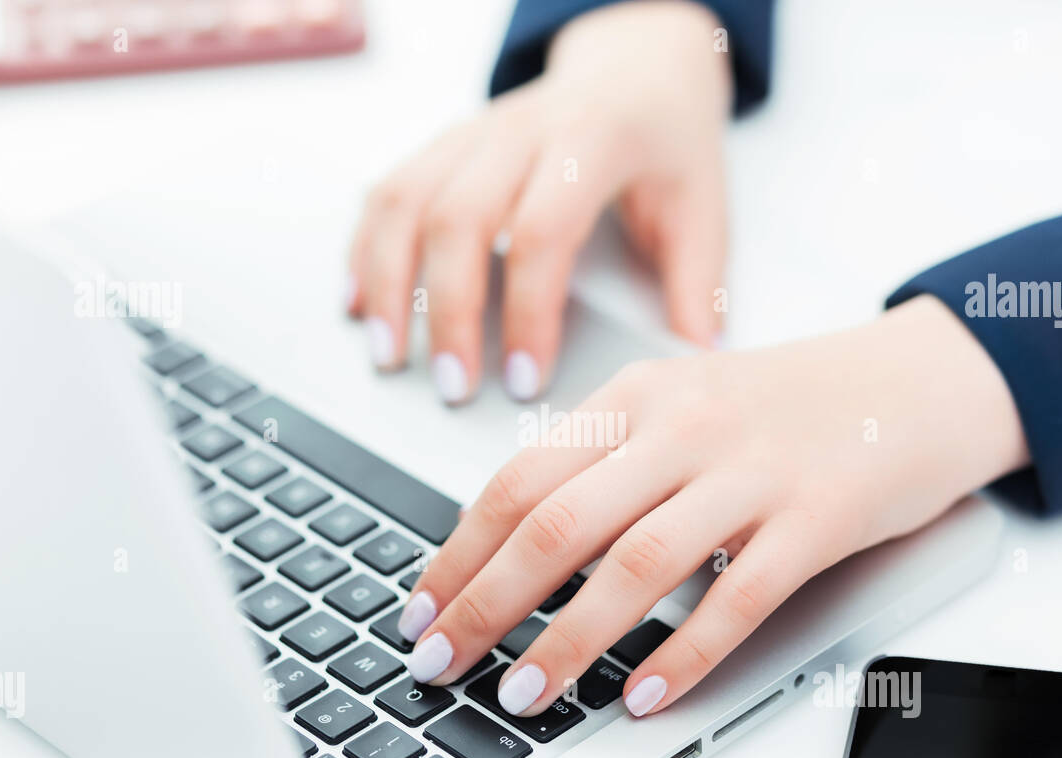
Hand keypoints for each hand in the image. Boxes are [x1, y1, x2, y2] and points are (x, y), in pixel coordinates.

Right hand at [347, 1, 732, 402]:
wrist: (637, 66)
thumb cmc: (667, 140)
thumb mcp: (703, 203)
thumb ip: (696, 282)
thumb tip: (696, 359)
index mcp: (593, 141)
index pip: (543, 231)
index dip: (528, 312)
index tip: (525, 379)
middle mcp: (523, 129)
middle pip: (458, 217)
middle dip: (447, 311)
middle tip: (453, 386)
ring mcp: (476, 133)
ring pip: (407, 199)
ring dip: (388, 283)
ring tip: (388, 355)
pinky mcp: (447, 144)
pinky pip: (389, 190)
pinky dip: (365, 248)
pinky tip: (358, 302)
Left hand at [394, 295, 1028, 715]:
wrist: (913, 380)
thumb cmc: (785, 404)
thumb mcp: (680, 404)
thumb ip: (605, 459)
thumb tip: (514, 544)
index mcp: (638, 396)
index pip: (522, 477)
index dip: (461, 550)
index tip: (422, 606)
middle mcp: (684, 428)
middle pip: (560, 522)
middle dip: (486, 601)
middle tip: (442, 660)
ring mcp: (751, 473)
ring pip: (638, 564)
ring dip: (569, 639)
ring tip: (523, 693)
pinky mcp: (816, 519)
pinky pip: (738, 597)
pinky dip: (685, 653)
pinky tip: (643, 694)